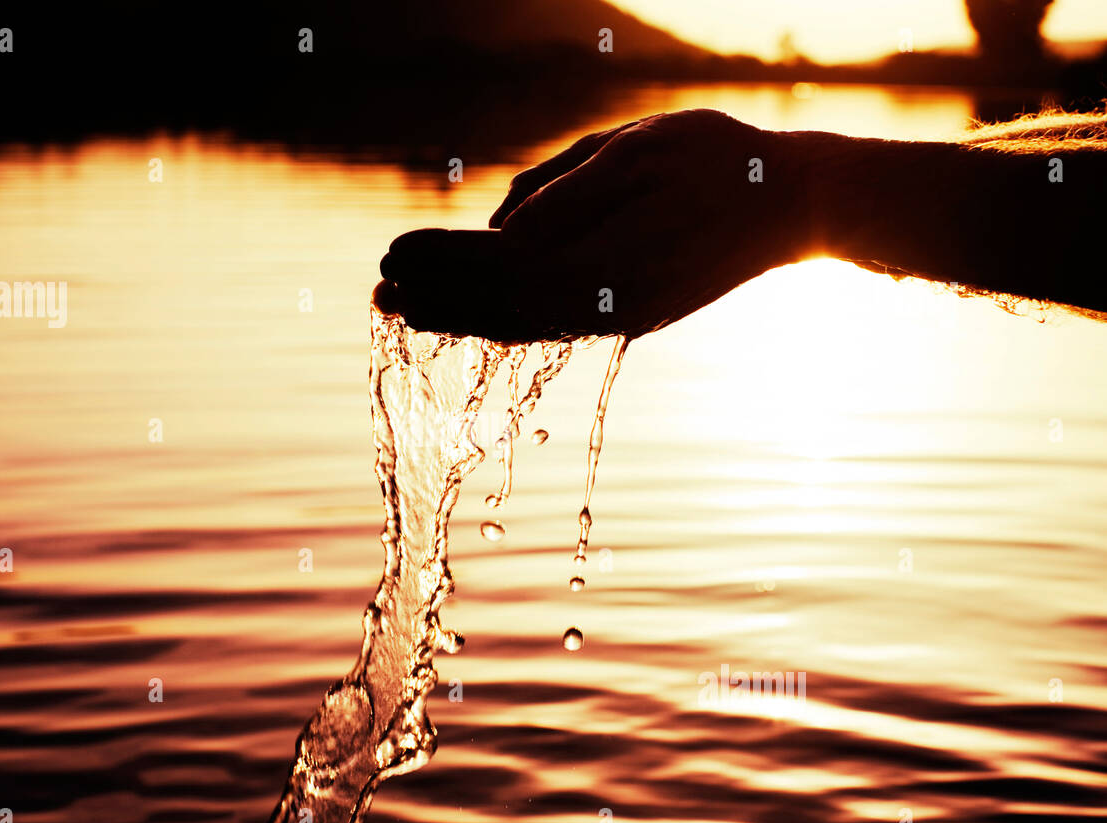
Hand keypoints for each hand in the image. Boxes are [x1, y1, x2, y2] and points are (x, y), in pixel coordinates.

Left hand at [377, 110, 808, 342]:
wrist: (791, 206)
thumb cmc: (718, 162)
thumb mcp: (639, 151)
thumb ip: (565, 195)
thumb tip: (498, 235)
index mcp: (609, 264)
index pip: (502, 272)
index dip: (443, 265)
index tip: (391, 254)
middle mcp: (609, 306)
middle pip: (504, 311)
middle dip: (438, 299)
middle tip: (377, 292)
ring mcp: (619, 317)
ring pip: (525, 325)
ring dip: (462, 317)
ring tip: (405, 307)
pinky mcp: (625, 313)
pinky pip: (551, 322)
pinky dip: (502, 318)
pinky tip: (469, 311)